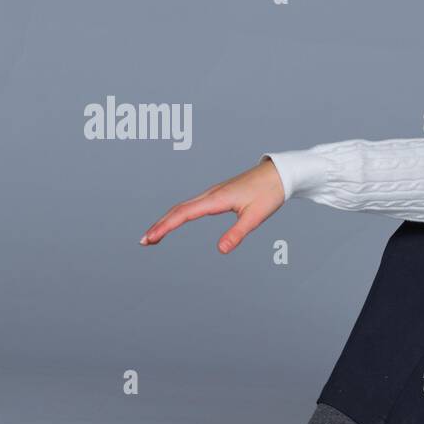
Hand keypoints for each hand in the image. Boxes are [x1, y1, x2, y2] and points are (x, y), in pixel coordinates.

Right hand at [140, 157, 284, 252]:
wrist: (279, 173)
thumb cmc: (269, 193)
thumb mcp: (255, 217)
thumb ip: (237, 234)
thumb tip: (221, 250)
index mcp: (216, 198)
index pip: (184, 214)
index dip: (165, 226)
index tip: (150, 238)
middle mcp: (211, 194)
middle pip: (178, 210)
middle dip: (160, 225)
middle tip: (144, 242)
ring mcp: (213, 193)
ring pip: (184, 207)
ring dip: (167, 220)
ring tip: (154, 236)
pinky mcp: (218, 194)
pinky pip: (192, 205)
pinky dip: (179, 214)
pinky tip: (175, 222)